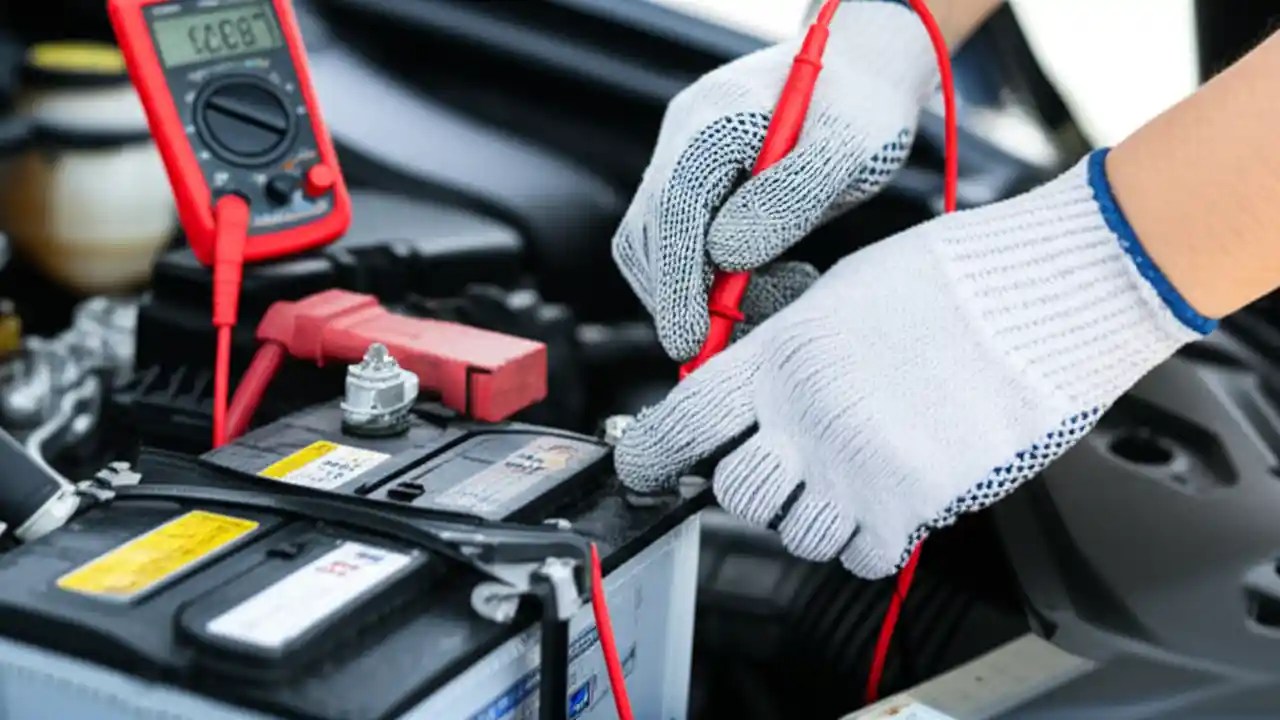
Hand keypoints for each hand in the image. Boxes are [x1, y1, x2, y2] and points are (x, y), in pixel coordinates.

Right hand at [612, 2, 939, 359]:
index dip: (676, 284)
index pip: (671, 214)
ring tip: (784, 294)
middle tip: (748, 331)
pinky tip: (779, 278)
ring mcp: (686, 159)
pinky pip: (690, 242)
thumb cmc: (863, 104)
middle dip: (687, 298)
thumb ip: (789, 198)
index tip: (690, 341)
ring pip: (664, 247)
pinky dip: (723, 279)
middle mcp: (684, 140)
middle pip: (650, 237)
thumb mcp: (845, 149)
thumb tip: (727, 256)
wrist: (866, 66)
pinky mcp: (701, 182)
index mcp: (712, 124)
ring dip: (709, 293)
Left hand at [615, 153, 1210, 577]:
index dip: (653, 456)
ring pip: (793, 534)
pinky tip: (888, 501)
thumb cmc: (955, 278)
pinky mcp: (909, 503)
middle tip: (786, 465)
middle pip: (736, 493)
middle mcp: (805, 415)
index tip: (648, 471)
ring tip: (848, 479)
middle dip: (754, 485)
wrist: (1048, 292)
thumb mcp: (842, 292)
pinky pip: (860, 556)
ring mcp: (853, 466)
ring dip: (812, 516)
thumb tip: (748, 390)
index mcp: (781, 354)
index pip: (681, 423)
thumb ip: (784, 350)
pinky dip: (867, 540)